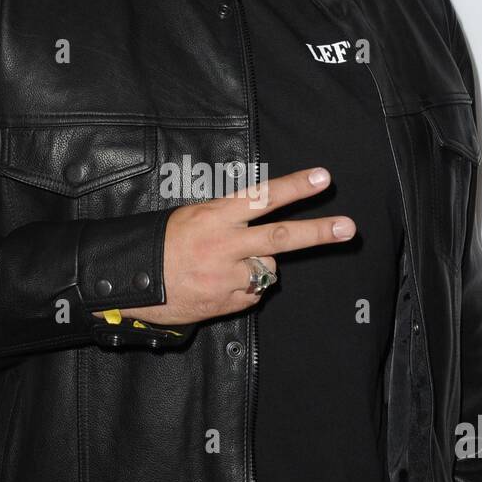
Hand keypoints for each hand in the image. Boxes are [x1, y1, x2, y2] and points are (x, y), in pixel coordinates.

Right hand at [92, 166, 354, 326]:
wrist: (132, 284)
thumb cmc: (160, 244)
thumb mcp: (192, 218)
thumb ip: (230, 220)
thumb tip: (263, 223)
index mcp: (216, 217)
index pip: (263, 198)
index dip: (295, 187)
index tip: (323, 179)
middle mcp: (226, 245)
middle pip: (282, 237)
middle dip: (319, 232)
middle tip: (349, 227)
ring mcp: (228, 276)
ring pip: (269, 269)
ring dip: (261, 266)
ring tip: (229, 265)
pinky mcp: (228, 303)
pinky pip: (252, 293)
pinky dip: (245, 288)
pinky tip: (220, 284)